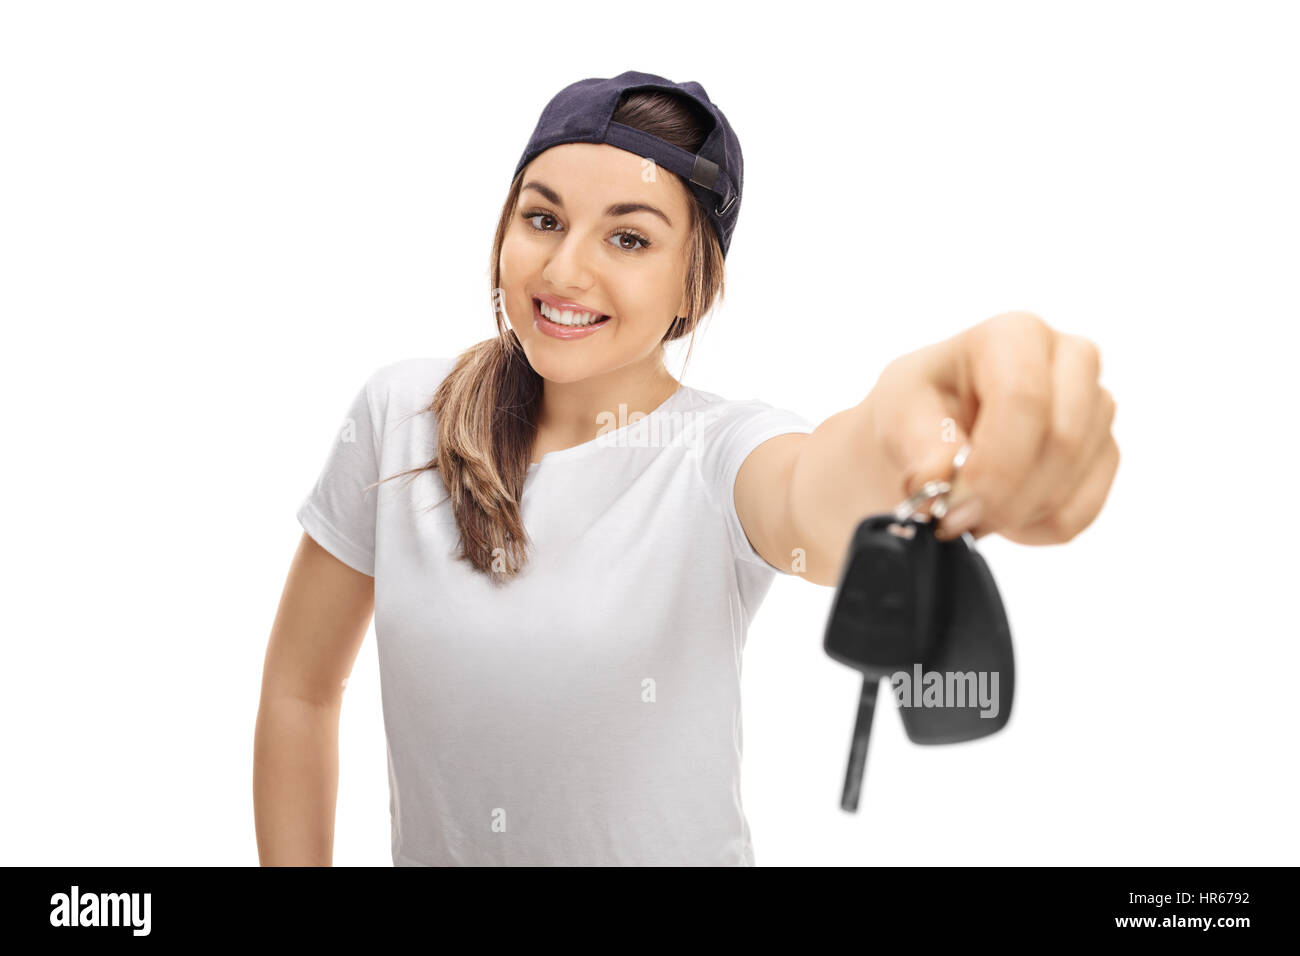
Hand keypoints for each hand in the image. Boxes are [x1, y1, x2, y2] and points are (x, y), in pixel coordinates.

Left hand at [869, 311, 1118, 544]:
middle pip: (1061, 442)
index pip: (1023, 399)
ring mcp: (1096, 408)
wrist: (932, 435)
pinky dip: (1032, 528)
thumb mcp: (897, 417)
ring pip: (1070, 484)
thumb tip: (939, 480)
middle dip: (1004, 497)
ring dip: (1012, 515)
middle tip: (954, 520)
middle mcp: (1071, 360)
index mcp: (1016, 334)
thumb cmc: (917, 410)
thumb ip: (919, 448)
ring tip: (968, 505)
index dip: (993, 464)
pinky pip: (1079, 512)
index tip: (951, 507)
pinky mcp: (1104, 454)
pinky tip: (999, 510)